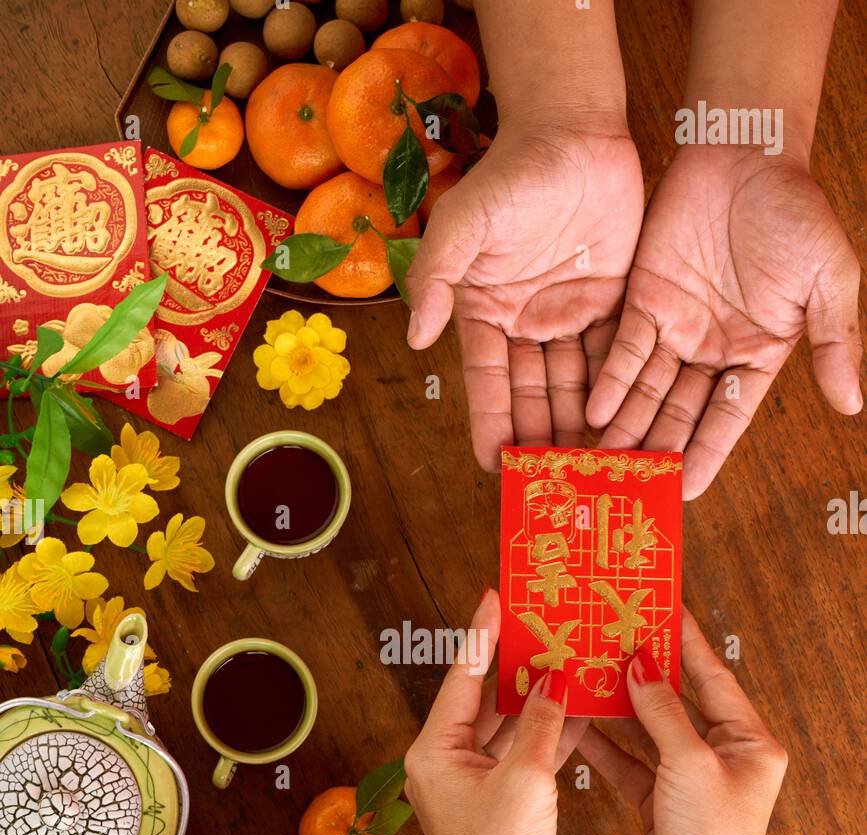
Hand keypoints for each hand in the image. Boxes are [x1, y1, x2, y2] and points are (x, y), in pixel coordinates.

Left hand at [403, 589, 586, 834]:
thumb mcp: (527, 779)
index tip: (495, 596)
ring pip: (505, 727)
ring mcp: (468, 781)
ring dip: (538, 703)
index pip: (461, 676)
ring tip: (568, 662)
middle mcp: (444, 760)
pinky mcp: (493, 800)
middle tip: (542, 627)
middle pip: (483, 699)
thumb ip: (543, 723)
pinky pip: (518, 755)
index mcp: (435, 749)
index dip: (481, 634)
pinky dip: (545, 737)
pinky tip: (577, 712)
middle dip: (517, 667)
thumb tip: (554, 681)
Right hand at [405, 120, 643, 470]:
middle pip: (533, 395)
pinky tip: (624, 430)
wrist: (573, 131)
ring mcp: (571, 317)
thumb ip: (437, 280)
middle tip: (550, 485)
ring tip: (590, 472)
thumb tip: (415, 340)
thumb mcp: (462, 226)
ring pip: (575, 386)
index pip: (488, 382)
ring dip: (580, 428)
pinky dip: (617, 394)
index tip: (494, 467)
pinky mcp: (613, 305)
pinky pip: (614, 359)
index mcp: (487, 312)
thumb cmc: (510, 175)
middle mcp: (528, 324)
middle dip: (540, 439)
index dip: (491, 423)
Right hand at [576, 610, 787, 834]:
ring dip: (622, 704)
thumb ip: (663, 712)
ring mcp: (690, 779)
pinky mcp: (660, 801)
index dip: (686, 641)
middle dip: (648, 669)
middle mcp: (724, 757)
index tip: (662, 607)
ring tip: (593, 669)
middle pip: (680, 699)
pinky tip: (581, 723)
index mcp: (749, 743)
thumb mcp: (688, 765)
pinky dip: (607, 745)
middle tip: (618, 632)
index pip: (713, 677)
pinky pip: (631, 761)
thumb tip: (644, 664)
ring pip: (651, 729)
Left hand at [586, 145, 862, 497]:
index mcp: (757, 353)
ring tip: (605, 465)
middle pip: (680, 413)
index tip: (686, 492)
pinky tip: (595, 412)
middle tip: (633, 492)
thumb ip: (836, 342)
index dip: (707, 454)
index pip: (728, 417)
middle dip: (658, 452)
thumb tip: (853, 405)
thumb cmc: (796, 211)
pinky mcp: (642, 299)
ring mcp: (675, 326)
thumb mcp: (828, 278)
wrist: (747, 150)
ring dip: (627, 428)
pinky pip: (623, 349)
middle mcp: (712, 349)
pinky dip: (609, 380)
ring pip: (647, 390)